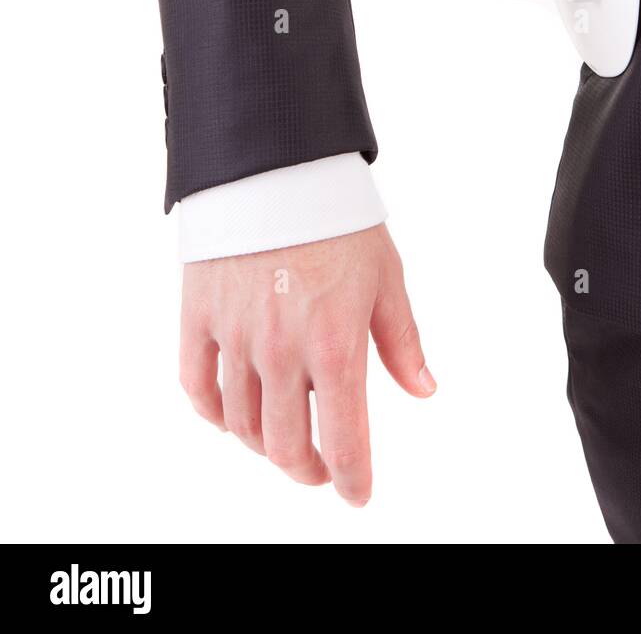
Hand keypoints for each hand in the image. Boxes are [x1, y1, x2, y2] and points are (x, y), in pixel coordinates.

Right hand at [179, 224, 435, 505]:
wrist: (276, 166)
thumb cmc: (338, 218)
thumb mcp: (386, 277)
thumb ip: (402, 341)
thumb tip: (424, 389)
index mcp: (335, 346)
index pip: (344, 441)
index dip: (352, 479)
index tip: (357, 492)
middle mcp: (281, 352)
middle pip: (285, 447)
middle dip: (308, 470)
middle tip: (321, 468)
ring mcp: (234, 336)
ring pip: (240, 424)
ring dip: (264, 444)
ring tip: (283, 438)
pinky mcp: (198, 316)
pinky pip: (197, 386)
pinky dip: (213, 412)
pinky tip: (231, 413)